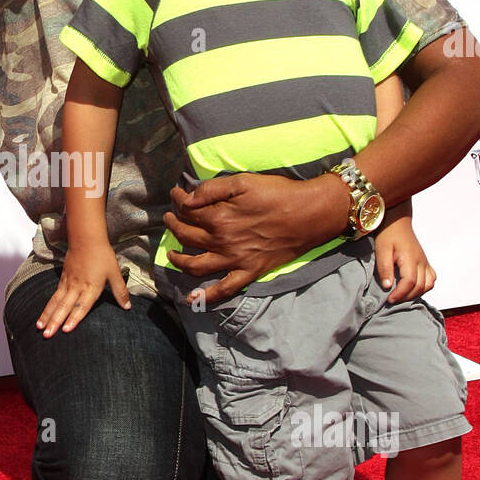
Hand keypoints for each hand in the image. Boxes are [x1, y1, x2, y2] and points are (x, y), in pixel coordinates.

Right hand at [35, 243, 130, 336]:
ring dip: (48, 316)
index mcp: (91, 288)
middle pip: (65, 307)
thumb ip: (120, 291)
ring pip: (56, 302)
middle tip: (47, 335)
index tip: (66, 330)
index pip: (82, 306)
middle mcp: (77, 287)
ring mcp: (68, 283)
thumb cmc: (102, 256)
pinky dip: (48, 306)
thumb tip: (127, 307)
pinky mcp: (63, 279)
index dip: (74, 319)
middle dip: (55, 322)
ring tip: (40, 327)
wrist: (86, 239)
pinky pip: (54, 296)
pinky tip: (43, 315)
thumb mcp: (114, 273)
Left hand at [164, 172, 348, 304]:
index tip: (175, 195)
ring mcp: (234, 260)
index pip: (187, 210)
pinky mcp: (249, 272)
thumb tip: (187, 199)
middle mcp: (222, 242)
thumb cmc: (278, 194)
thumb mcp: (243, 182)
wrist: (310, 214)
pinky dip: (206, 296)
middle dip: (173, 226)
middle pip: (186, 237)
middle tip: (169, 219)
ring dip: (179, 261)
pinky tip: (191, 298)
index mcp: (219, 217)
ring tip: (172, 254)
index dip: (177, 201)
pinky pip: (224, 290)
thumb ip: (212, 190)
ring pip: (196, 266)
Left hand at [374, 206, 435, 302]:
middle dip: (407, 296)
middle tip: (392, 299)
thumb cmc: (388, 234)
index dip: (400, 294)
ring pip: (428, 284)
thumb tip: (387, 286)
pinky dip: (424, 287)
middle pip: (420, 286)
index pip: (410, 282)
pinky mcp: (425, 261)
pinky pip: (431, 278)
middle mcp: (421, 261)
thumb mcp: (382, 250)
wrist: (397, 221)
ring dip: (416, 293)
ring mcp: (425, 261)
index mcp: (410, 258)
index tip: (389, 299)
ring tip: (402, 295)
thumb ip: (384, 268)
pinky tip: (412, 288)